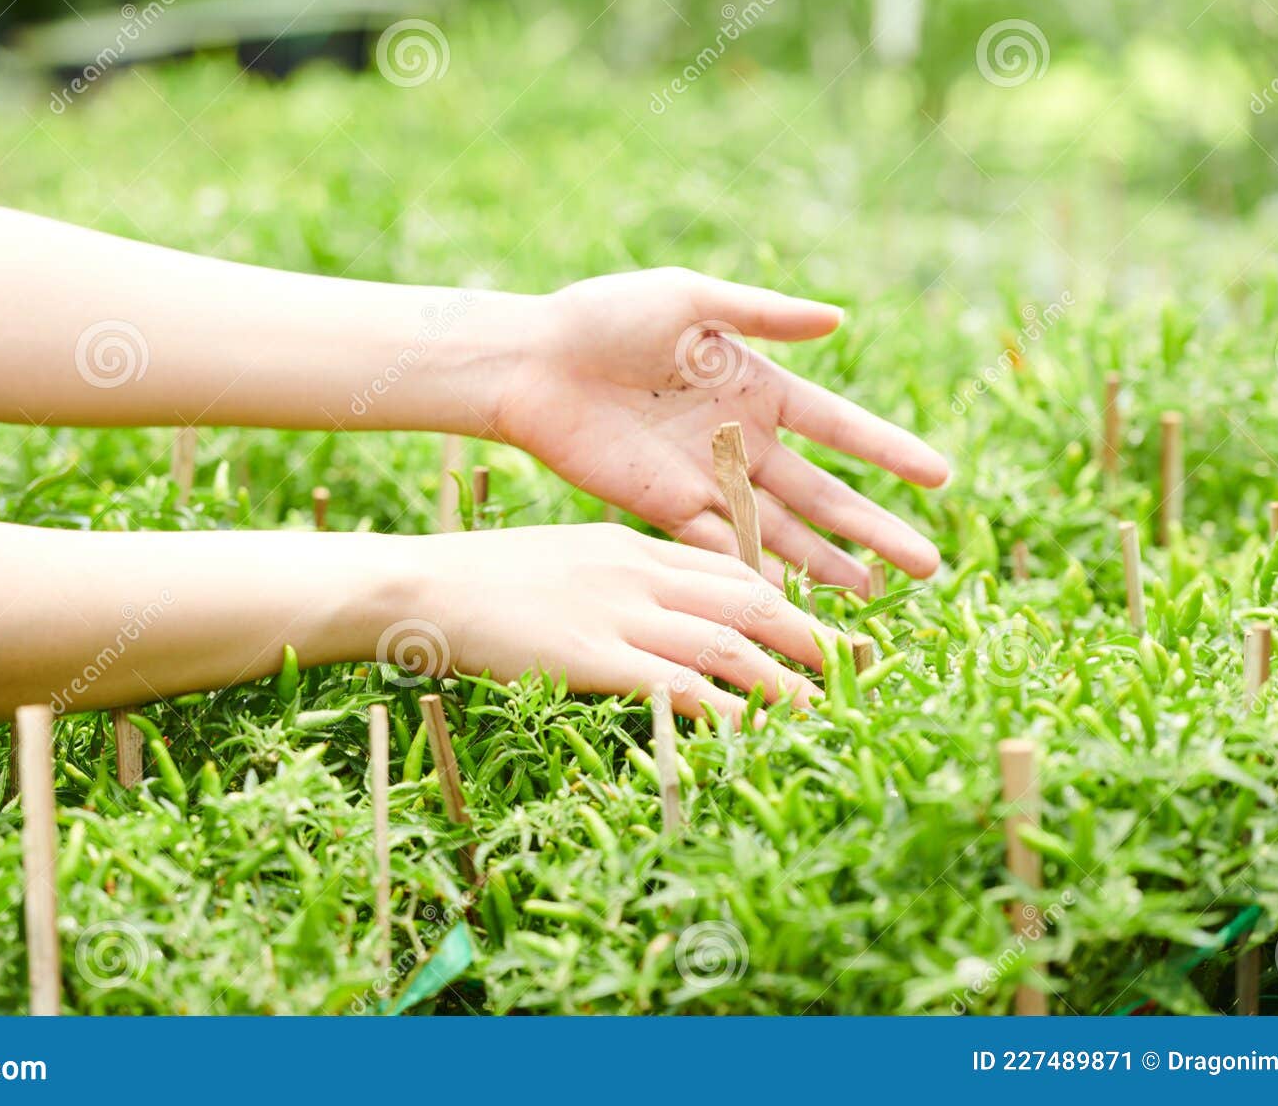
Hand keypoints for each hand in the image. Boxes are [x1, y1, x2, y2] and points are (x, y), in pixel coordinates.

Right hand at [393, 524, 828, 723]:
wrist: (416, 585)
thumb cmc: (481, 582)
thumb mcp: (564, 563)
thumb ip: (619, 581)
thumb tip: (664, 615)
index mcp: (631, 545)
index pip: (730, 569)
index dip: (788, 600)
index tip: (827, 628)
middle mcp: (636, 571)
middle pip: (747, 602)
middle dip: (810, 635)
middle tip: (861, 668)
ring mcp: (615, 611)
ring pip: (725, 644)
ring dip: (785, 678)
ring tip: (828, 709)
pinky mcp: (589, 655)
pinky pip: (676, 684)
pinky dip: (725, 708)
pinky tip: (757, 731)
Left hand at [495, 269, 947, 592]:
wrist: (532, 361)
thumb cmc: (606, 316)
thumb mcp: (691, 301)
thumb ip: (762, 315)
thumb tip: (838, 319)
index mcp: (756, 385)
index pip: (838, 427)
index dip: (888, 452)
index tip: (941, 477)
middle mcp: (740, 438)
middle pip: (821, 493)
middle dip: (873, 527)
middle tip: (927, 564)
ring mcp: (705, 478)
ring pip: (779, 529)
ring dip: (825, 563)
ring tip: (873, 594)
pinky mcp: (663, 507)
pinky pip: (719, 544)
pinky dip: (753, 572)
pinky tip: (792, 600)